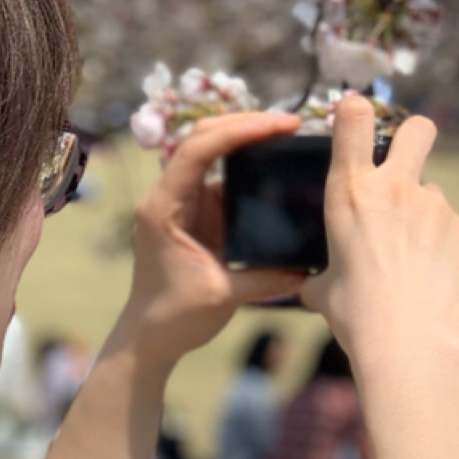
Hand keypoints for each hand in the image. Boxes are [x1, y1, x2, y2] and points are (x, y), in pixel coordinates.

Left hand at [120, 113, 307, 365]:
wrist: (150, 336)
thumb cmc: (174, 316)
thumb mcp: (222, 296)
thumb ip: (265, 278)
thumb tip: (308, 267)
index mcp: (163, 208)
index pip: (196, 150)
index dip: (237, 131)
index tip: (278, 125)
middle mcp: (168, 196)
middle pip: (202, 138)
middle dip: (243, 123)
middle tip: (289, 122)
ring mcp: (182, 202)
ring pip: (210, 152)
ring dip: (245, 138)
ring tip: (286, 133)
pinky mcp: (196, 213)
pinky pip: (220, 177)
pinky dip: (246, 164)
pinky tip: (274, 161)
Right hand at [300, 95, 458, 370]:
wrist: (408, 338)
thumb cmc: (354, 312)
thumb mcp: (321, 287)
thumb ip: (320, 271)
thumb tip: (315, 283)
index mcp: (349, 190)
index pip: (355, 117)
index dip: (356, 111)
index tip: (354, 120)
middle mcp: (393, 186)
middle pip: (417, 128)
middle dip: (412, 135)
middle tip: (402, 162)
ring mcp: (433, 204)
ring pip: (429, 189)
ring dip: (419, 210)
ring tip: (409, 255)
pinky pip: (445, 223)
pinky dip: (436, 241)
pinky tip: (428, 272)